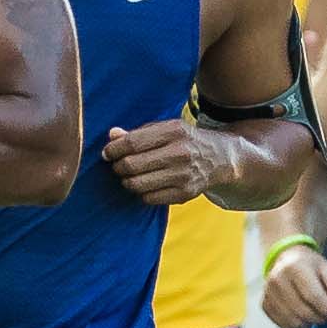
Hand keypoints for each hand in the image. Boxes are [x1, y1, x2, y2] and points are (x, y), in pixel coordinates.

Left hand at [105, 113, 229, 207]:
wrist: (219, 158)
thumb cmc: (184, 140)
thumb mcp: (166, 129)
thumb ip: (138, 133)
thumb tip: (112, 136)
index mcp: (174, 131)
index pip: (132, 143)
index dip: (114, 149)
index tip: (107, 153)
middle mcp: (180, 153)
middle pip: (131, 165)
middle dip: (118, 166)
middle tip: (117, 166)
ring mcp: (183, 175)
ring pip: (137, 184)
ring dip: (127, 181)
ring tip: (130, 176)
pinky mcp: (184, 194)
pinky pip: (148, 198)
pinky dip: (141, 193)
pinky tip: (145, 185)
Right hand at [262, 241, 326, 327]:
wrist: (285, 259)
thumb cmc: (310, 265)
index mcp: (294, 267)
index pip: (313, 296)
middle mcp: (277, 279)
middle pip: (303, 311)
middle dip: (320, 318)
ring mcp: (268, 293)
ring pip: (293, 322)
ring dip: (309, 323)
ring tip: (316, 315)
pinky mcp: (264, 305)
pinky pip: (283, 325)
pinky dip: (296, 325)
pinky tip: (303, 316)